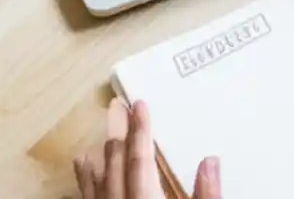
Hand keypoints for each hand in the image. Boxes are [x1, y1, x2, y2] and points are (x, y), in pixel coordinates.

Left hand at [74, 98, 220, 198]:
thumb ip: (206, 196)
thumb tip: (210, 161)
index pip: (140, 160)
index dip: (140, 131)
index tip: (138, 104)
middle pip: (116, 165)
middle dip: (118, 134)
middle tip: (117, 106)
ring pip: (99, 183)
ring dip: (101, 157)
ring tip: (100, 136)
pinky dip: (85, 182)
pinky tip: (83, 167)